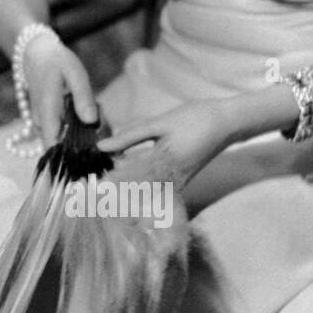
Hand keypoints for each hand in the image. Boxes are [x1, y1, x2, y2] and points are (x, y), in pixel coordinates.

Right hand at [21, 35, 97, 149]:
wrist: (36, 54)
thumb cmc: (57, 61)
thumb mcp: (75, 74)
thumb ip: (83, 97)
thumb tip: (92, 122)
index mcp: (47, 114)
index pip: (54, 150)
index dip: (72, 159)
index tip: (94, 152)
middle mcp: (41, 124)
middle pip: (64, 148)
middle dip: (87, 144)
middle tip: (104, 125)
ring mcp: (43, 124)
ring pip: (65, 141)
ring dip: (84, 136)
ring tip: (99, 116)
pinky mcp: (47, 121)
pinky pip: (63, 133)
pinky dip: (78, 129)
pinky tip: (90, 114)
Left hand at [96, 100, 232, 187]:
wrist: (226, 123)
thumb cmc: (193, 119)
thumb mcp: (160, 124)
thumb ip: (130, 136)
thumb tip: (101, 147)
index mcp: (161, 166)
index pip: (125, 183)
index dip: (104, 185)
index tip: (87, 188)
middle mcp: (168, 179)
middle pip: (132, 193)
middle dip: (111, 192)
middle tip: (90, 193)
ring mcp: (176, 182)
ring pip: (143, 193)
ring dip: (124, 191)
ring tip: (104, 188)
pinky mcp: (180, 180)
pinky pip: (155, 188)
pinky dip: (139, 186)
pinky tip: (128, 178)